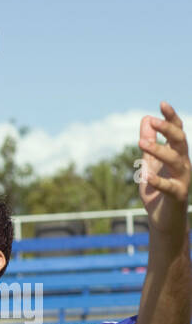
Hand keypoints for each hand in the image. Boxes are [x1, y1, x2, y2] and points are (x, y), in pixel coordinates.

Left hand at [138, 102, 188, 241]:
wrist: (162, 219)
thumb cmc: (157, 191)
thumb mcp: (149, 164)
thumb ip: (148, 144)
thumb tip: (145, 119)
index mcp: (177, 155)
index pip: (177, 131)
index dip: (171, 117)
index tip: (161, 103)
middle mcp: (183, 164)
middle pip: (180, 141)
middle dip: (168, 129)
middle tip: (153, 121)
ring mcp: (182, 179)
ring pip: (176, 160)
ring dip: (159, 151)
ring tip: (140, 144)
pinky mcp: (177, 195)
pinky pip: (169, 187)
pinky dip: (158, 181)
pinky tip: (146, 176)